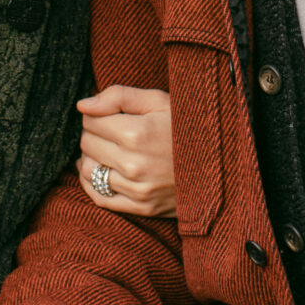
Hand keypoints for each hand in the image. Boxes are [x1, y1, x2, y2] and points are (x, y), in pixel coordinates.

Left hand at [77, 85, 175, 217]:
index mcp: (137, 133)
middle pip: (87, 143)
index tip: (111, 113)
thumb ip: (119, 96)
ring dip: (92, 156)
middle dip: (94, 132)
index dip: (97, 113)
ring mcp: (137, 189)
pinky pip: (98, 196)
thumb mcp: (159, 100)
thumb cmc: (188, 126)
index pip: (90, 120)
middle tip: (111, 129)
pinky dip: (92, 182)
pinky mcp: (141, 207)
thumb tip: (83, 104)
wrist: (221, 163)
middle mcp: (134, 164)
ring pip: (88, 170)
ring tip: (108, 148)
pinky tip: (103, 169)